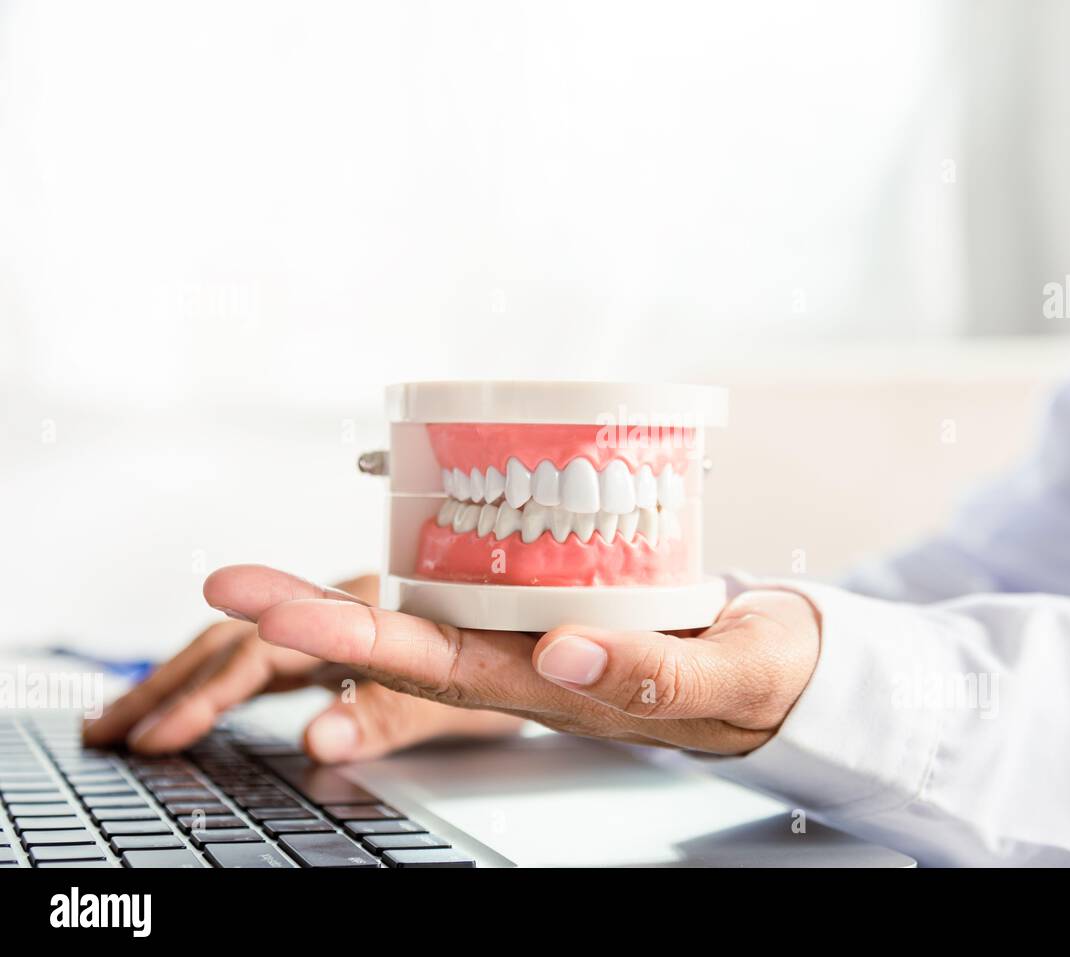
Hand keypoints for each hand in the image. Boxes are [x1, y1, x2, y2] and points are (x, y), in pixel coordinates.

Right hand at [84, 568, 523, 760]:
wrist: (570, 642)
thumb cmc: (536, 662)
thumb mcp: (484, 704)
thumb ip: (409, 717)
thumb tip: (322, 738)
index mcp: (405, 608)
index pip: (314, 630)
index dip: (245, 659)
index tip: (186, 693)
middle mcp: (368, 601)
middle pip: (259, 639)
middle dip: (182, 684)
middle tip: (118, 730)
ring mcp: (353, 618)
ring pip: (253, 646)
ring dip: (183, 682)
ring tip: (123, 723)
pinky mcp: (348, 637)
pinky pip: (269, 659)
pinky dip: (216, 683)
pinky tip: (189, 703)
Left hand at [229, 566, 821, 753]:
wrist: (777, 668)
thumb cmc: (759, 675)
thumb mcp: (731, 674)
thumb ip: (656, 672)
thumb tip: (563, 651)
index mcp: (565, 690)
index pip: (453, 674)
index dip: (369, 650)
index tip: (295, 623)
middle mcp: (532, 667)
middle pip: (411, 649)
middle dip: (317, 622)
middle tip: (231, 585)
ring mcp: (537, 637)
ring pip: (427, 619)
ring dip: (340, 601)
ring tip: (256, 575)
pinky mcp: (554, 602)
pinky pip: (473, 585)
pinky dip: (411, 566)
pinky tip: (366, 537)